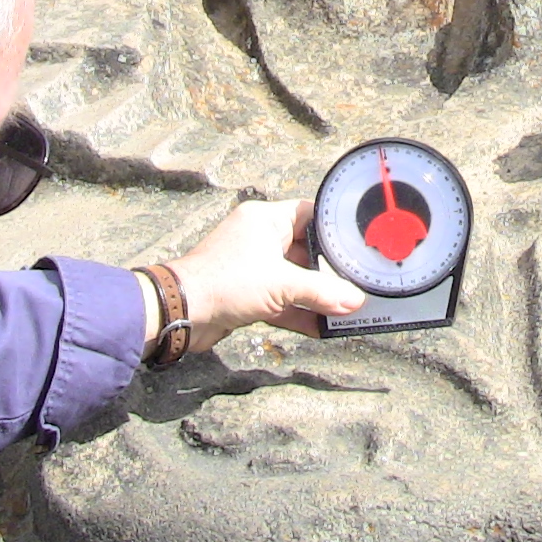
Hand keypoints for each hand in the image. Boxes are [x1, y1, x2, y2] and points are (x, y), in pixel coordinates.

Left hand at [162, 199, 363, 350]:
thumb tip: (354, 301)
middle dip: (329, 270)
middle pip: (306, 251)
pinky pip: (281, 301)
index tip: (358, 242)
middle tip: (359, 280)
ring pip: (294, 279)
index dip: (334, 227)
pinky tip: (322, 328)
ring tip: (346, 309)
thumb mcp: (282, 284)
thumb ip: (321, 292)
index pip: (309, 214)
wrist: (182, 313)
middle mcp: (259, 239)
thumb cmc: (226, 282)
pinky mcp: (247, 294)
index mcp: (265, 220)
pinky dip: (299, 313)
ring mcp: (253, 268)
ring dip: (316, 296)